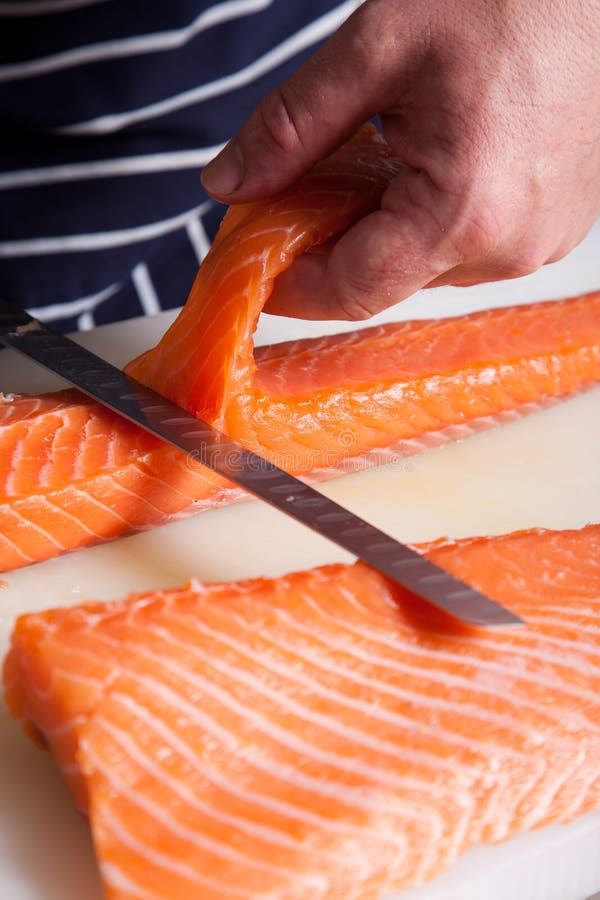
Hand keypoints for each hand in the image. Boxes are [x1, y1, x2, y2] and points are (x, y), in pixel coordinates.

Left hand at [201, 0, 599, 319]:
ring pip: (424, 266)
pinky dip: (430, 218)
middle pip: (384, 281)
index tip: (252, 262)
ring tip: (376, 158)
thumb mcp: (378, 47)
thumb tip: (227, 183)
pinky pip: (468, 247)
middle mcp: (508, 249)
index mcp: (462, 213)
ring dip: (383, 227)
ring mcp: (540, 243)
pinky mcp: (555, 228)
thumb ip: (293, 126)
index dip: (290, 286)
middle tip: (298, 190)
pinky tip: (427, 161)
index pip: (349, 291)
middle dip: (331, 245)